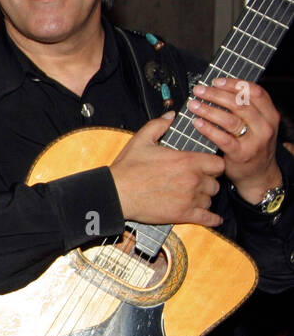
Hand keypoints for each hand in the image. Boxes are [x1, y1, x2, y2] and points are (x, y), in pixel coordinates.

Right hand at [109, 113, 223, 226]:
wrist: (116, 193)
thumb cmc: (127, 169)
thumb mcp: (141, 140)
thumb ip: (159, 125)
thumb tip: (171, 116)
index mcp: (187, 161)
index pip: (218, 164)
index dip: (212, 165)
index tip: (205, 167)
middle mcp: (193, 180)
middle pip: (215, 183)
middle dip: (207, 182)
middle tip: (197, 182)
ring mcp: (189, 198)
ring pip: (210, 199)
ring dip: (204, 198)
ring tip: (194, 196)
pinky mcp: (183, 214)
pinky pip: (207, 218)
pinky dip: (212, 219)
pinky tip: (213, 218)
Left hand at [187, 78, 281, 204]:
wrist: (259, 174)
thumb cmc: (253, 145)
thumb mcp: (258, 124)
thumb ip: (246, 108)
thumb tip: (219, 89)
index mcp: (269, 114)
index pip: (255, 92)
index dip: (234, 84)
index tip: (216, 81)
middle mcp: (265, 126)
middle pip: (239, 104)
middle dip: (216, 94)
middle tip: (199, 91)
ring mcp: (254, 141)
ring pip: (230, 119)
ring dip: (208, 109)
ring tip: (194, 104)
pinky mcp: (241, 154)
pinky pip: (222, 138)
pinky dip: (208, 128)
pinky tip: (197, 122)